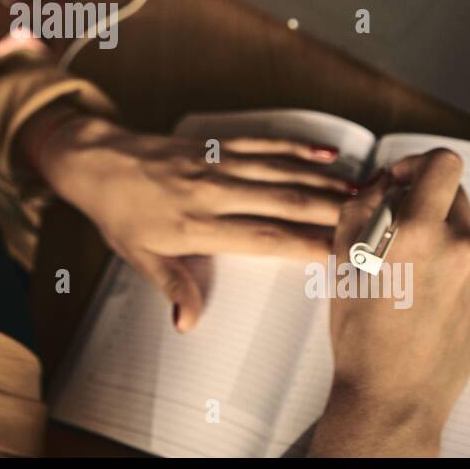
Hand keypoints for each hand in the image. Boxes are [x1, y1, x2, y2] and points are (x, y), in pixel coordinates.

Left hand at [31, 114, 354, 331]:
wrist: (95, 161)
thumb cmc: (118, 214)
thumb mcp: (139, 257)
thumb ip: (173, 286)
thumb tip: (188, 324)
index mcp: (194, 225)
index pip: (262, 237)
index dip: (304, 244)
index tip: (341, 253)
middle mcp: (210, 191)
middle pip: (282, 201)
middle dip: (330, 212)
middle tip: (374, 221)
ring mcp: (215, 163)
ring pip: (279, 171)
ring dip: (323, 180)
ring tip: (363, 191)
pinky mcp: (215, 143)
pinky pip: (262, 144)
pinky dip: (295, 147)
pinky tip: (326, 152)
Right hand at [309, 149, 469, 456]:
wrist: (394, 393)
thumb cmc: (362, 334)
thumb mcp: (344, 260)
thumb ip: (361, 208)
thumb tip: (380, 184)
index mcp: (420, 231)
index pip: (443, 163)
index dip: (418, 163)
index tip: (401, 180)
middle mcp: (459, 245)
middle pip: (454, 190)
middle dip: (424, 198)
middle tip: (396, 223)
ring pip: (465, 223)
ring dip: (440, 228)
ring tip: (410, 262)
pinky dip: (452, 256)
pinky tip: (427, 286)